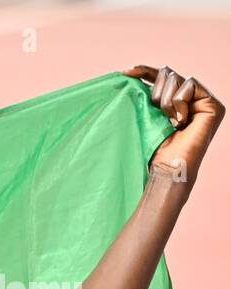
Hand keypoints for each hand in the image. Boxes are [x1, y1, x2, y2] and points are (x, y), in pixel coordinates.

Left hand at [123, 65, 223, 184]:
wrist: (164, 168)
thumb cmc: (151, 148)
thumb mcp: (144, 114)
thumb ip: (145, 93)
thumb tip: (129, 72)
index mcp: (174, 101)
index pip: (160, 76)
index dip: (144, 71)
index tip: (126, 72)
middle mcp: (191, 99)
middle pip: (168, 74)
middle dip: (155, 92)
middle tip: (156, 113)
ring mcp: (203, 101)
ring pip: (176, 78)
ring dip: (164, 101)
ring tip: (168, 122)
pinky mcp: (213, 105)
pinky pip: (189, 85)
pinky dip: (178, 102)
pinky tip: (179, 121)